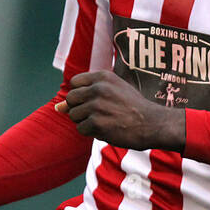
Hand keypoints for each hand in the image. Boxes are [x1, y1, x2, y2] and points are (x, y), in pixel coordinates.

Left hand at [55, 70, 184, 151]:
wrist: (152, 123)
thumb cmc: (133, 107)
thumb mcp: (113, 92)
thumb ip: (86, 95)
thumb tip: (58, 108)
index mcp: (103, 76)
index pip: (74, 83)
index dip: (81, 94)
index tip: (94, 101)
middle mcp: (98, 88)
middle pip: (70, 99)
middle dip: (79, 108)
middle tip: (98, 114)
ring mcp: (96, 106)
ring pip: (74, 115)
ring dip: (85, 121)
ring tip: (104, 121)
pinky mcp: (96, 123)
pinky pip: (80, 129)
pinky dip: (91, 132)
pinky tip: (106, 129)